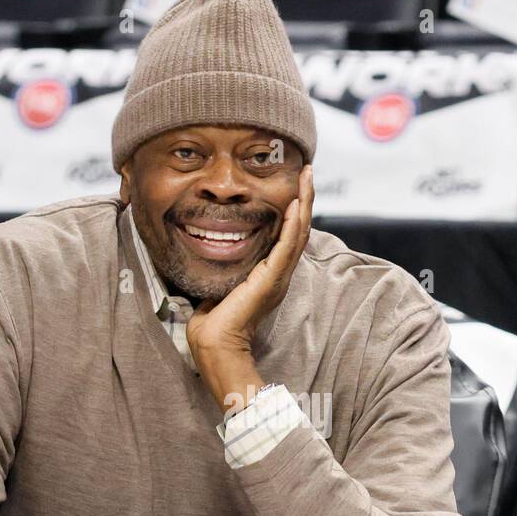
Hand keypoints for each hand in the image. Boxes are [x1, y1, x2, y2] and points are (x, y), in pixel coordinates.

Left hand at [187, 165, 313, 413]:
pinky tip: (296, 204)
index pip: (285, 236)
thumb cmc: (212, 324)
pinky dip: (293, 224)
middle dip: (304, 198)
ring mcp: (277, 277)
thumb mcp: (218, 285)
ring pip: (298, 233)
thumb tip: (209, 250)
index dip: (292, 210)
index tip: (293, 185)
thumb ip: (222, 269)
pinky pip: (286, 246)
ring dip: (304, 203)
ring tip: (307, 177)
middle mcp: (278, 274)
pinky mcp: (271, 279)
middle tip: (307, 170)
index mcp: (267, 276)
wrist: (214, 345)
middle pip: (298, 229)